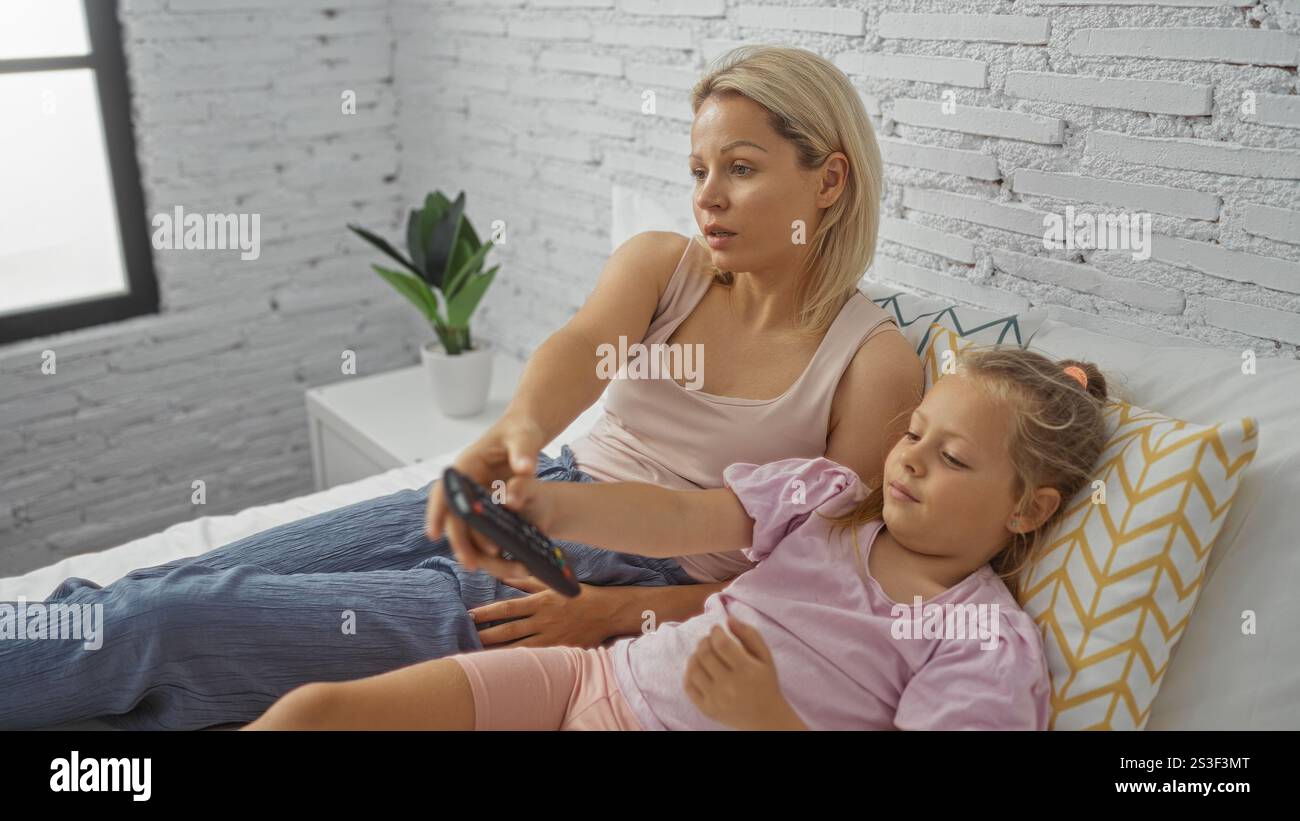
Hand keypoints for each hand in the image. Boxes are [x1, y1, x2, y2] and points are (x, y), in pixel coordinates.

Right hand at [425, 415, 546, 576]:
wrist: (524, 436)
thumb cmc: (520, 432)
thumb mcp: (524, 437)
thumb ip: (523, 452)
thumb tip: (525, 470)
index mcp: (466, 464)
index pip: (446, 490)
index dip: (436, 512)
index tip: (432, 534)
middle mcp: (466, 484)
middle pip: (455, 516)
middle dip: (459, 540)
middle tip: (469, 564)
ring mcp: (475, 496)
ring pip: (467, 527)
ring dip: (473, 547)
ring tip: (486, 567)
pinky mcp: (487, 506)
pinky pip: (482, 528)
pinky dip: (487, 543)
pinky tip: (499, 560)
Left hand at [468, 577, 619, 648]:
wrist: (607, 612)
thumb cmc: (578, 596)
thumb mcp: (553, 585)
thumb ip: (528, 581)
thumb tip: (505, 576)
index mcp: (540, 601)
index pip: (508, 607)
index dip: (487, 612)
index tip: (470, 615)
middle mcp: (543, 620)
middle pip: (509, 630)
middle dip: (486, 635)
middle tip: (467, 638)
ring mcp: (551, 637)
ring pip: (519, 648)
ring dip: (498, 652)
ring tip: (479, 657)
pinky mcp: (559, 650)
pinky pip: (536, 658)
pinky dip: (520, 662)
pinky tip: (506, 668)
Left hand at [684, 616, 804, 729]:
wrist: (766, 718)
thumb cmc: (766, 683)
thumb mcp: (765, 656)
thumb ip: (749, 634)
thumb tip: (728, 619)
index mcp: (746, 670)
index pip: (721, 644)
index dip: (715, 632)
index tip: (717, 629)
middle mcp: (730, 686)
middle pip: (705, 654)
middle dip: (704, 640)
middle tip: (710, 640)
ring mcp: (716, 699)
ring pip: (694, 668)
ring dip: (695, 655)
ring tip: (704, 653)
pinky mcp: (707, 709)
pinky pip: (688, 686)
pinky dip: (689, 672)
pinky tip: (699, 668)